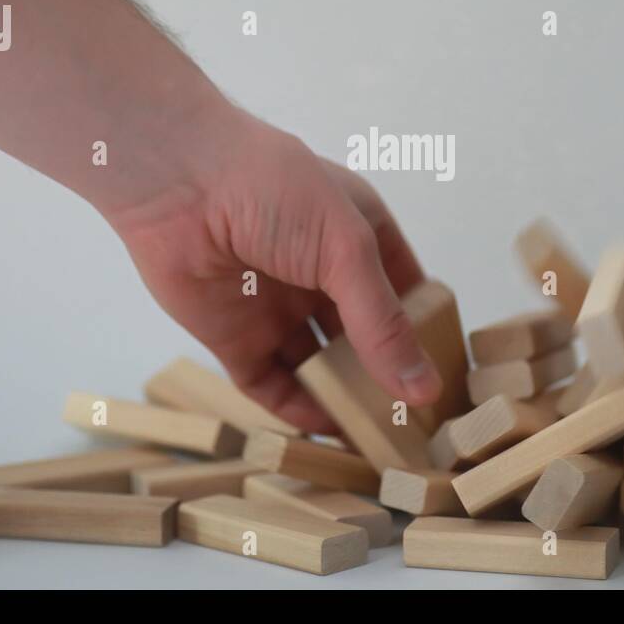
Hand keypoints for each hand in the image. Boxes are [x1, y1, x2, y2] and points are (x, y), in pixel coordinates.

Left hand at [103, 102, 441, 432]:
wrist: (177, 183)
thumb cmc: (271, 189)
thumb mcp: (347, 250)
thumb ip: (382, 323)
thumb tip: (422, 387)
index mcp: (359, 235)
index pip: (405, 293)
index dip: (425, 332)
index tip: (446, 378)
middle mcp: (321, 274)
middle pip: (364, 337)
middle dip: (386, 376)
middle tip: (416, 423)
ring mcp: (279, 307)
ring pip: (321, 367)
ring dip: (344, 401)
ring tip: (376, 440)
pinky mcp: (237, 336)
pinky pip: (273, 383)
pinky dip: (298, 409)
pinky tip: (326, 432)